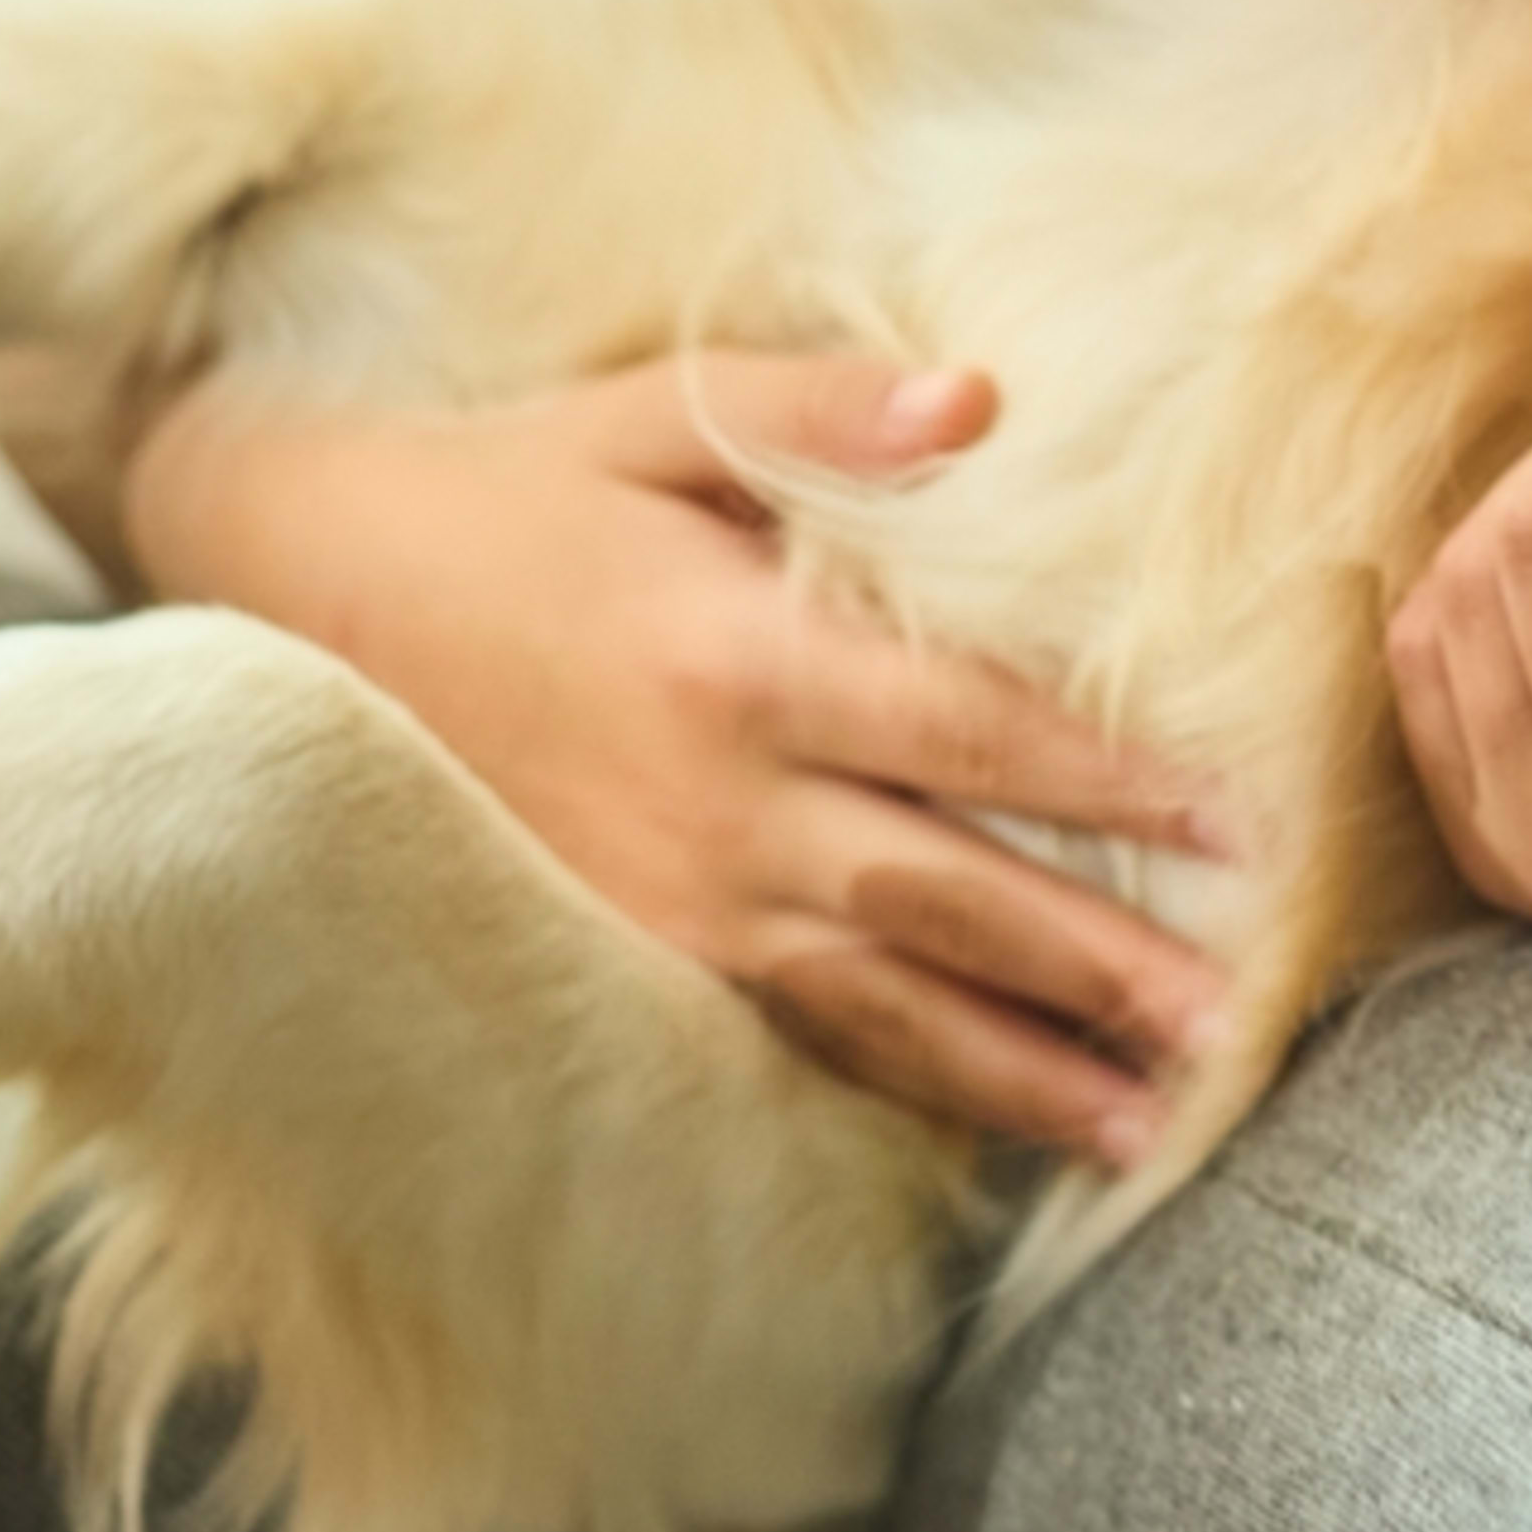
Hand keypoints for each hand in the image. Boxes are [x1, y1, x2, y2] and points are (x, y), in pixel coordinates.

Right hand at [122, 352, 1231, 1159]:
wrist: (296, 586)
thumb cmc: (508, 485)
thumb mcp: (655, 414)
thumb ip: (825, 410)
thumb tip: (985, 401)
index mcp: (736, 656)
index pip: (966, 735)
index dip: (1106, 785)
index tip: (1234, 826)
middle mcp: (712, 802)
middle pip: (945, 900)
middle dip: (1095, 964)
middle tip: (1232, 1021)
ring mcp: (663, 899)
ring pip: (877, 1004)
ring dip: (1018, 1069)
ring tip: (1148, 1124)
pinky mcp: (623, 953)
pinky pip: (787, 1035)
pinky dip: (897, 1086)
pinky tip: (986, 1131)